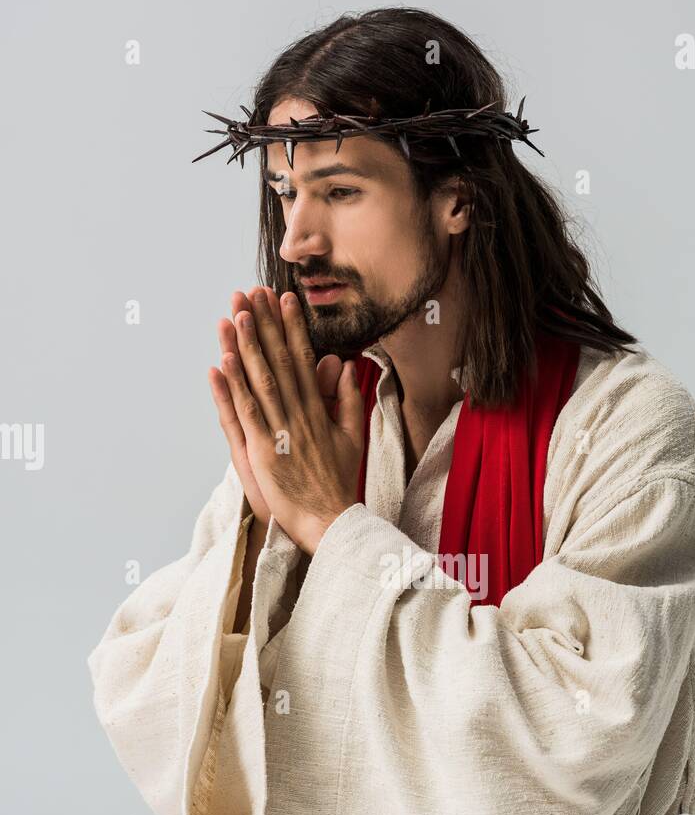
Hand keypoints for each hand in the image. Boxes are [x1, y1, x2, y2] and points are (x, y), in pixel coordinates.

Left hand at [209, 285, 363, 554]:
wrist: (332, 521)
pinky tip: (223, 361)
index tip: (284, 299)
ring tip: (236, 314)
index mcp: (317, 411)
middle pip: (279, 361)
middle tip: (253, 293)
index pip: (302, 359)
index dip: (292, 327)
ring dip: (247, 346)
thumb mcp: (352, 438)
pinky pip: (246, 412)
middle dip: (266, 325)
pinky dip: (233, 386)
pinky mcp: (263, 451)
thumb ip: (346, 400)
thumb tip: (341, 365)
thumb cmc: (338, 484)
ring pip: (260, 380)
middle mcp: (298, 415)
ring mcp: (280, 431)